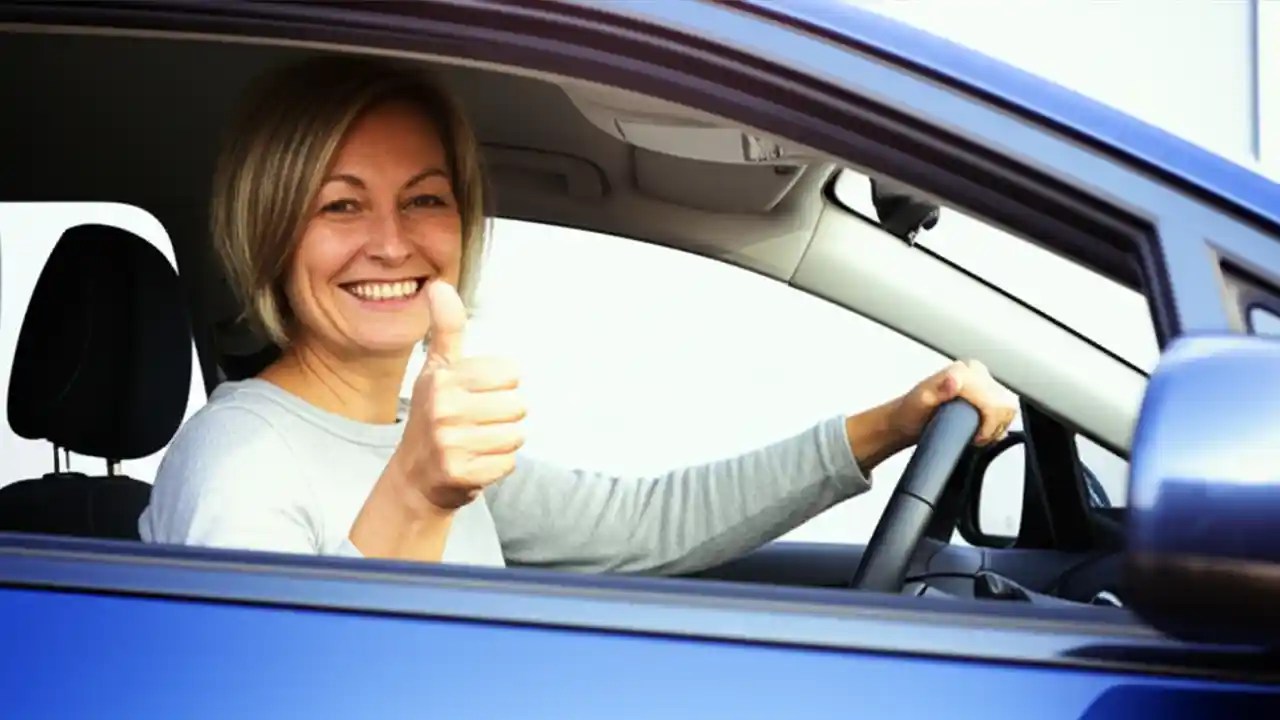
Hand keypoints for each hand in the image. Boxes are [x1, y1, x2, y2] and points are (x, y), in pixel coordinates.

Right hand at [393, 280, 525, 511]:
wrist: (415, 475)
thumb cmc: (434, 413)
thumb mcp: (438, 368)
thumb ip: (446, 327)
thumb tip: (439, 285)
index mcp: (443, 378)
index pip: (511, 373)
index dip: (500, 385)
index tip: (476, 394)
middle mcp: (443, 409)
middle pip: (518, 406)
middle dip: (504, 416)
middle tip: (476, 423)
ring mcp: (449, 443)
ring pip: (516, 435)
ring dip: (502, 441)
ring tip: (476, 442)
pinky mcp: (460, 473)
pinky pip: (508, 463)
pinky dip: (497, 465)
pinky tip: (475, 462)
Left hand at [888, 359, 1017, 446]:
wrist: (908, 419)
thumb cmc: (910, 413)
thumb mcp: (918, 402)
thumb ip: (936, 390)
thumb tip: (954, 381)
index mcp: (963, 371)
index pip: (993, 402)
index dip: (987, 425)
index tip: (974, 438)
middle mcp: (975, 371)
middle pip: (1004, 405)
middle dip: (993, 427)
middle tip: (974, 438)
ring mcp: (983, 381)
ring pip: (1008, 409)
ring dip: (996, 427)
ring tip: (976, 435)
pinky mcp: (987, 393)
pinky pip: (1006, 412)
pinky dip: (997, 426)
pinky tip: (981, 431)